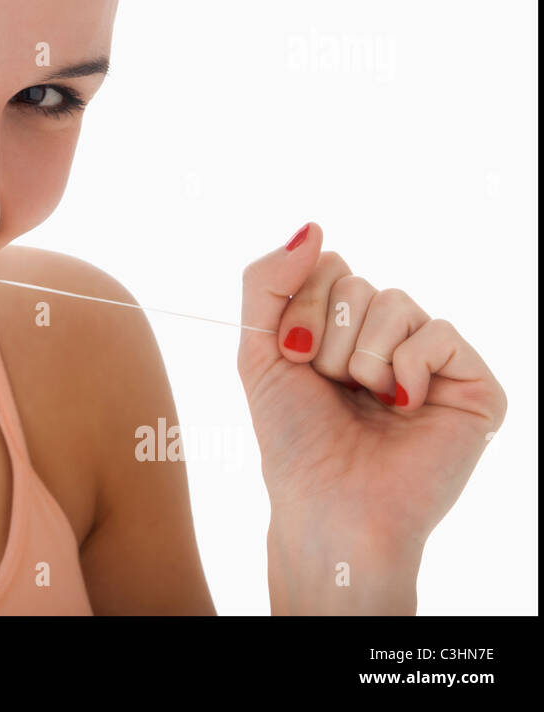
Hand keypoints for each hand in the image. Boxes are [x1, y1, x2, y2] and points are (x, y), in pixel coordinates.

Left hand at [237, 222, 506, 554]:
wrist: (329, 504)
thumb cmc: (294, 438)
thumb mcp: (258, 349)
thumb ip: (268, 281)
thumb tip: (313, 226)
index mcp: (342, 326)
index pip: (326, 265)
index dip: (301, 310)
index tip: (295, 358)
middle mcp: (389, 337)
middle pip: (357, 280)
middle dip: (329, 335)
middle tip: (332, 387)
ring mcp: (433, 360)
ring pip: (395, 301)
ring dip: (362, 357)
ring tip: (366, 401)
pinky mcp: (474, 385)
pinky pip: (437, 333)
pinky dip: (406, 368)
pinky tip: (402, 406)